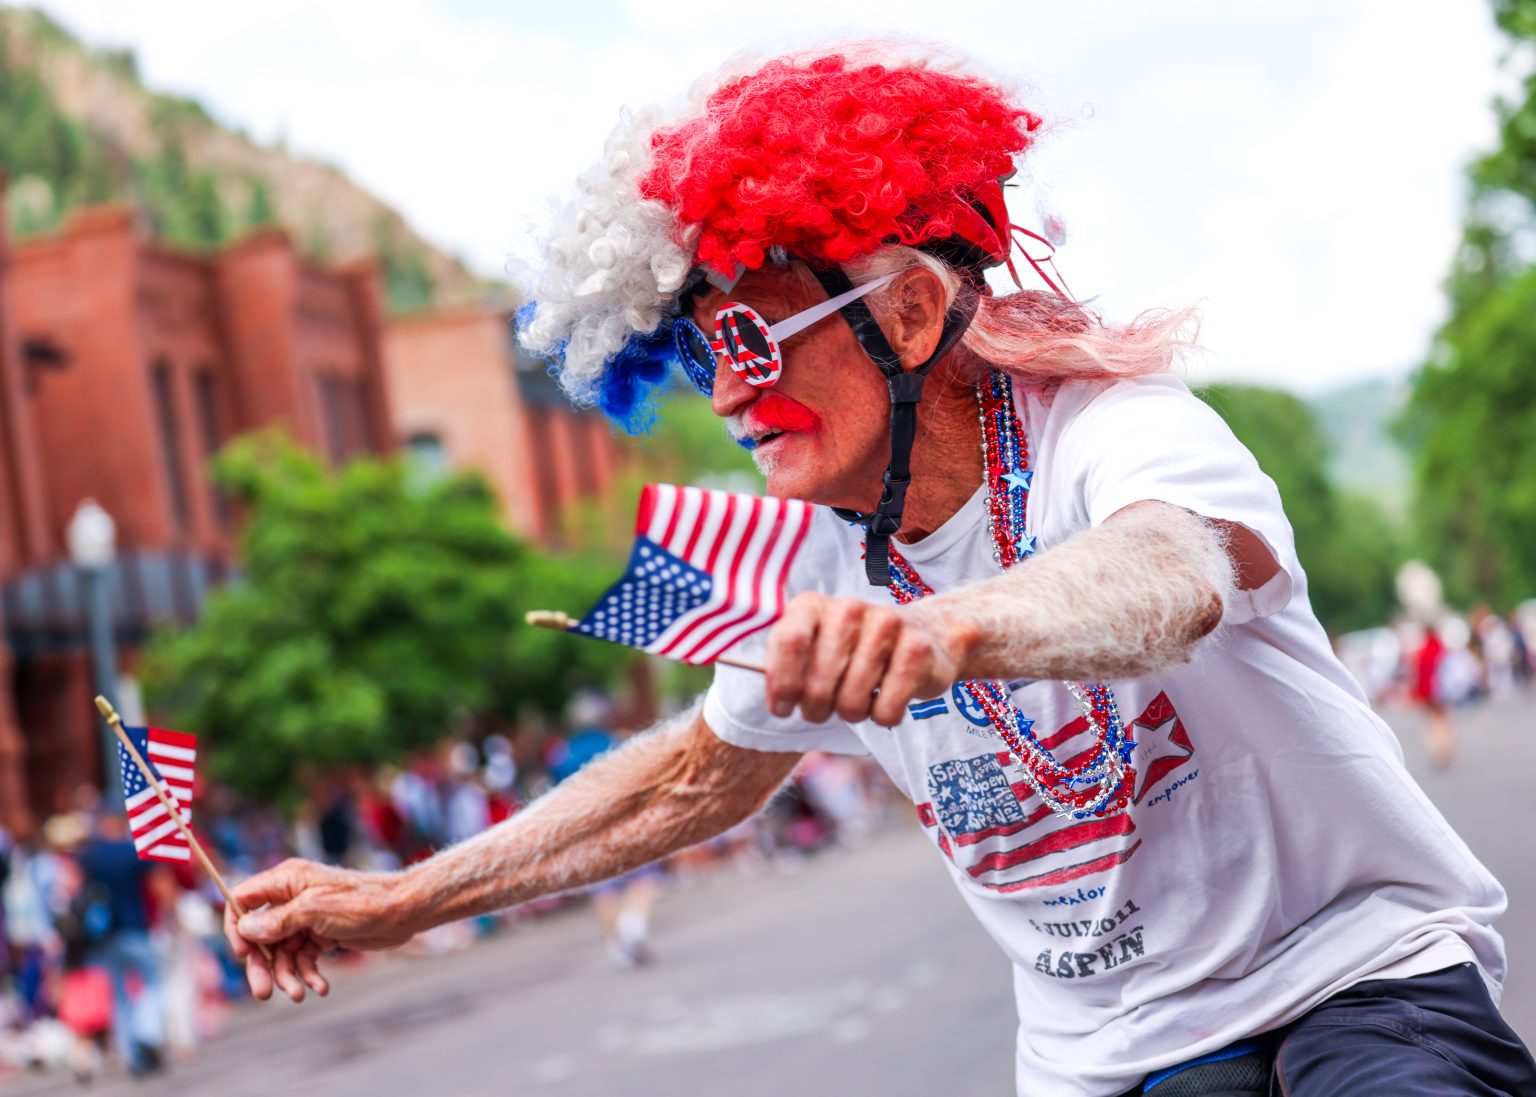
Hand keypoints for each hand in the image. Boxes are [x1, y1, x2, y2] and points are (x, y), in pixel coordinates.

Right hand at [223, 859, 415, 1002]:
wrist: (402, 911)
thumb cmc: (362, 902)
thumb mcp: (316, 910)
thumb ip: (279, 920)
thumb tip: (246, 928)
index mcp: (286, 880)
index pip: (242, 900)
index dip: (237, 927)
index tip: (243, 953)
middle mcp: (291, 898)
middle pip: (259, 934)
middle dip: (261, 964)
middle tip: (263, 993)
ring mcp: (305, 918)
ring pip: (281, 951)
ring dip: (287, 975)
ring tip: (300, 994)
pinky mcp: (320, 934)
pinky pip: (302, 957)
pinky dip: (307, 973)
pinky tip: (321, 987)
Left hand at [764, 593, 972, 726]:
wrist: (927, 635)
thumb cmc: (856, 650)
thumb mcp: (815, 648)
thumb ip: (787, 668)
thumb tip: (776, 701)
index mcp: (813, 605)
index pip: (788, 642)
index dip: (781, 684)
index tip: (782, 709)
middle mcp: (849, 608)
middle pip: (816, 685)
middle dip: (816, 710)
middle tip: (825, 709)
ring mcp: (886, 625)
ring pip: (851, 702)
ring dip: (853, 714)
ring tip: (860, 699)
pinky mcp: (916, 650)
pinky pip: (886, 710)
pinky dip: (884, 717)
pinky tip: (888, 699)